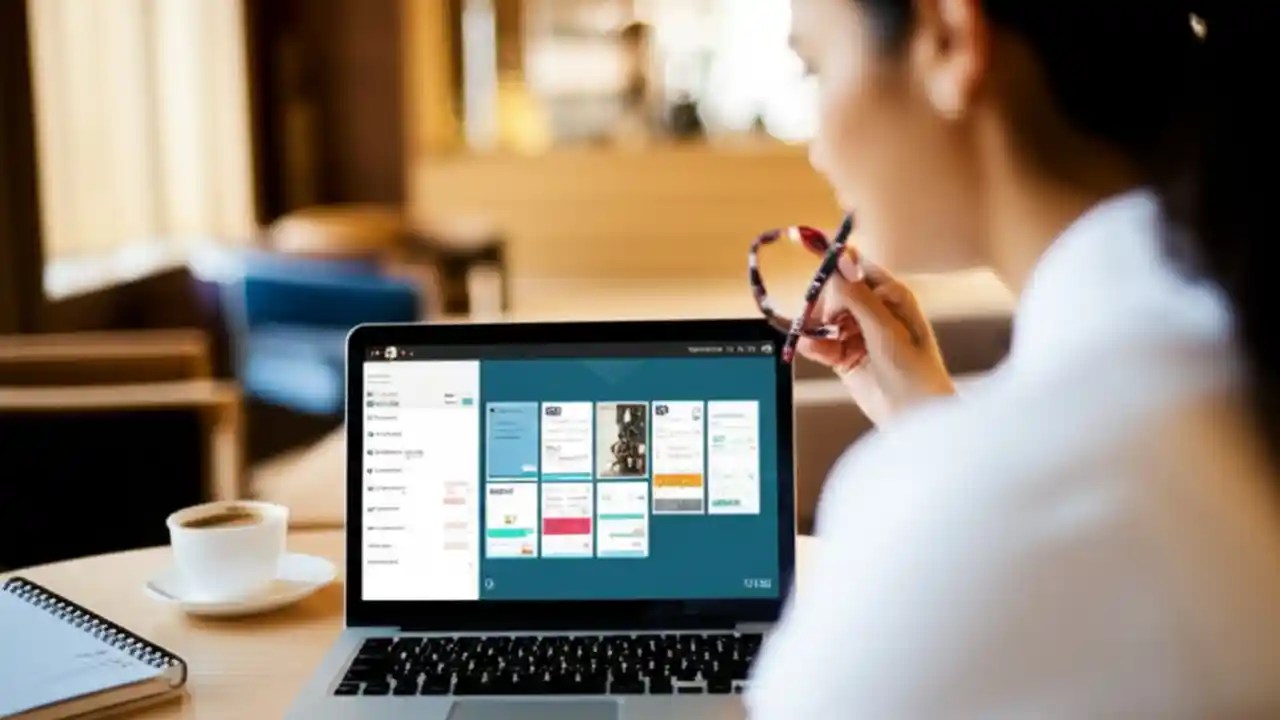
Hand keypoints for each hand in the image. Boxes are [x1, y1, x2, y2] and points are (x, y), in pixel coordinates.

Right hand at [797, 250, 954, 424]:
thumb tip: (841, 260)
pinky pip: (821, 342)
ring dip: (816, 328)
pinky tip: (813, 349)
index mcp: (892, 296)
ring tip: (817, 342)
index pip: (857, 268)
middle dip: (824, 305)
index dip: (837, 270)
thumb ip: (859, 296)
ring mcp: (858, 334)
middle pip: (835, 294)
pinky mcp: (844, 356)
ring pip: (825, 319)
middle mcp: (874, 311)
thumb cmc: (914, 374)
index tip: (819, 277)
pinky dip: (814, 345)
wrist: (913, 419)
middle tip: (822, 320)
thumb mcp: (885, 331)